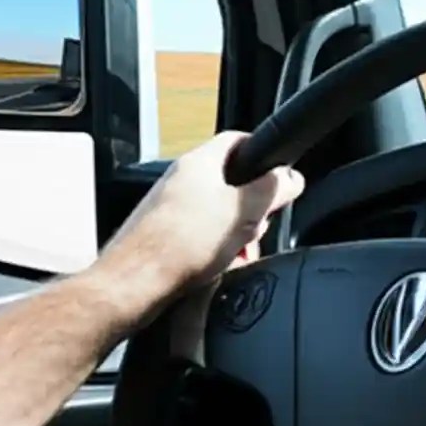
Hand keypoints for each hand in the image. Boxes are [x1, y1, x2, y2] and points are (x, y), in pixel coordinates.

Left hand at [100, 131, 305, 297]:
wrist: (133, 284)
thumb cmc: (180, 244)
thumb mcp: (243, 211)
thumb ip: (272, 190)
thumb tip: (291, 177)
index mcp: (200, 163)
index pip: (238, 141)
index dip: (263, 153)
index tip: (279, 173)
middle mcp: (181, 180)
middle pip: (232, 181)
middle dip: (252, 207)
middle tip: (258, 226)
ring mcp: (170, 207)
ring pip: (218, 211)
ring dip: (237, 232)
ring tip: (239, 254)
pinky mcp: (164, 234)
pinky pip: (201, 234)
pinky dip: (217, 248)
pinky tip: (220, 266)